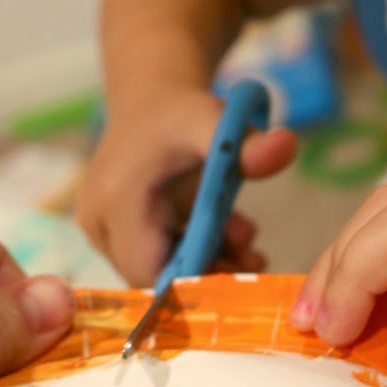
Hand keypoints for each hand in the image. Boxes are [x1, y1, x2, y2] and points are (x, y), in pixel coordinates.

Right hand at [76, 86, 296, 286]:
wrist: (146, 101)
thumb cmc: (178, 112)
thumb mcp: (214, 120)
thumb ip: (247, 142)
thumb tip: (287, 147)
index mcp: (117, 200)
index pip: (149, 271)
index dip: (193, 283)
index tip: (241, 272)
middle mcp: (100, 221)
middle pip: (152, 277)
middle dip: (205, 274)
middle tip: (253, 257)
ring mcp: (101, 231)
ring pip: (154, 272)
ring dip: (203, 265)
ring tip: (245, 240)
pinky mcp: (111, 234)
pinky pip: (152, 260)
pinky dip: (190, 256)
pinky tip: (227, 238)